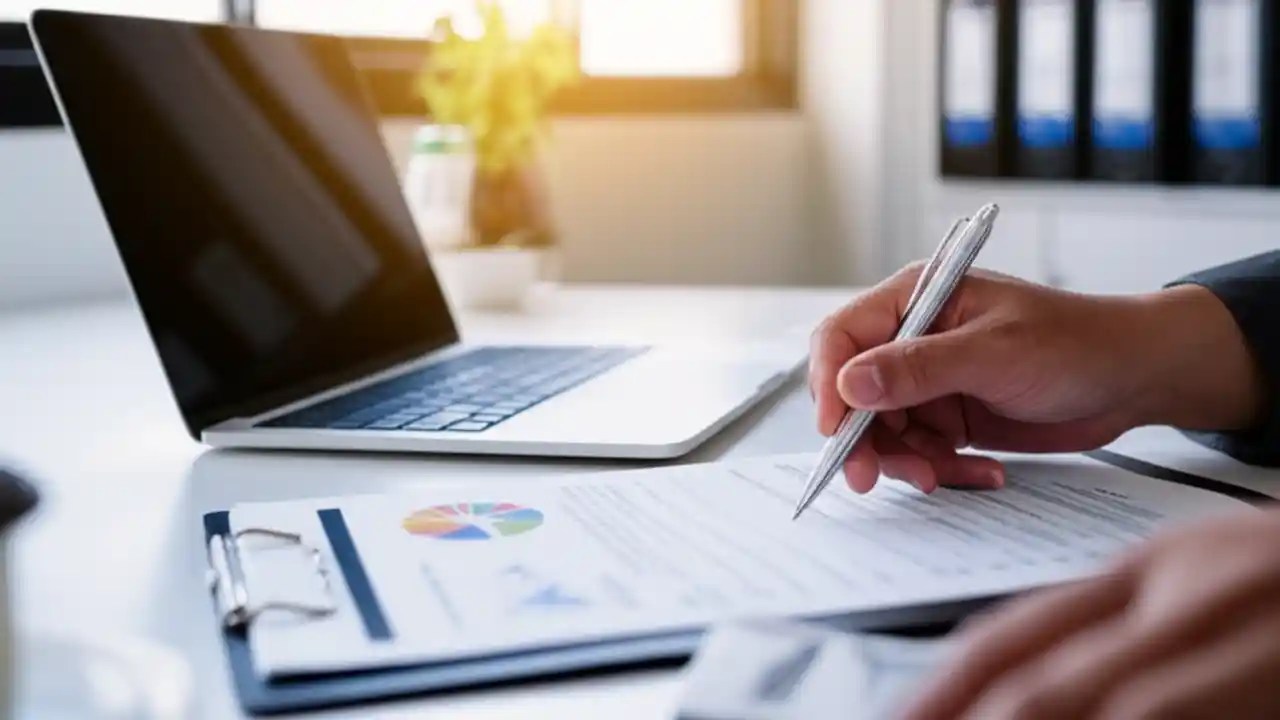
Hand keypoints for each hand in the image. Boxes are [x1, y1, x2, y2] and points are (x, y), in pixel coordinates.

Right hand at [809, 266, 1263, 493]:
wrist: (1134, 379)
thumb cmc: (1076, 344)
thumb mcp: (993, 354)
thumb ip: (918, 369)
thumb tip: (850, 385)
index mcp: (916, 299)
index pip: (843, 337)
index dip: (828, 383)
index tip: (836, 428)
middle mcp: (914, 339)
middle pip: (856, 394)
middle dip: (865, 438)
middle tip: (872, 477)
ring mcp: (931, 381)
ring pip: (885, 431)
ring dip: (908, 461)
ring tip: (945, 477)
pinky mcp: (950, 417)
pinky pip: (922, 452)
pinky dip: (944, 470)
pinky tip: (984, 472)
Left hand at [903, 508, 1279, 719]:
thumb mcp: (1195, 580)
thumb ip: (1114, 624)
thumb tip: (1015, 681)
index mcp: (1150, 572)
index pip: (1015, 633)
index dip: (946, 688)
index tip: (901, 719)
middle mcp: (1183, 607)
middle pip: (1044, 688)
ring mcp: (1240, 651)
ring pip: (1113, 714)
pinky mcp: (1276, 687)